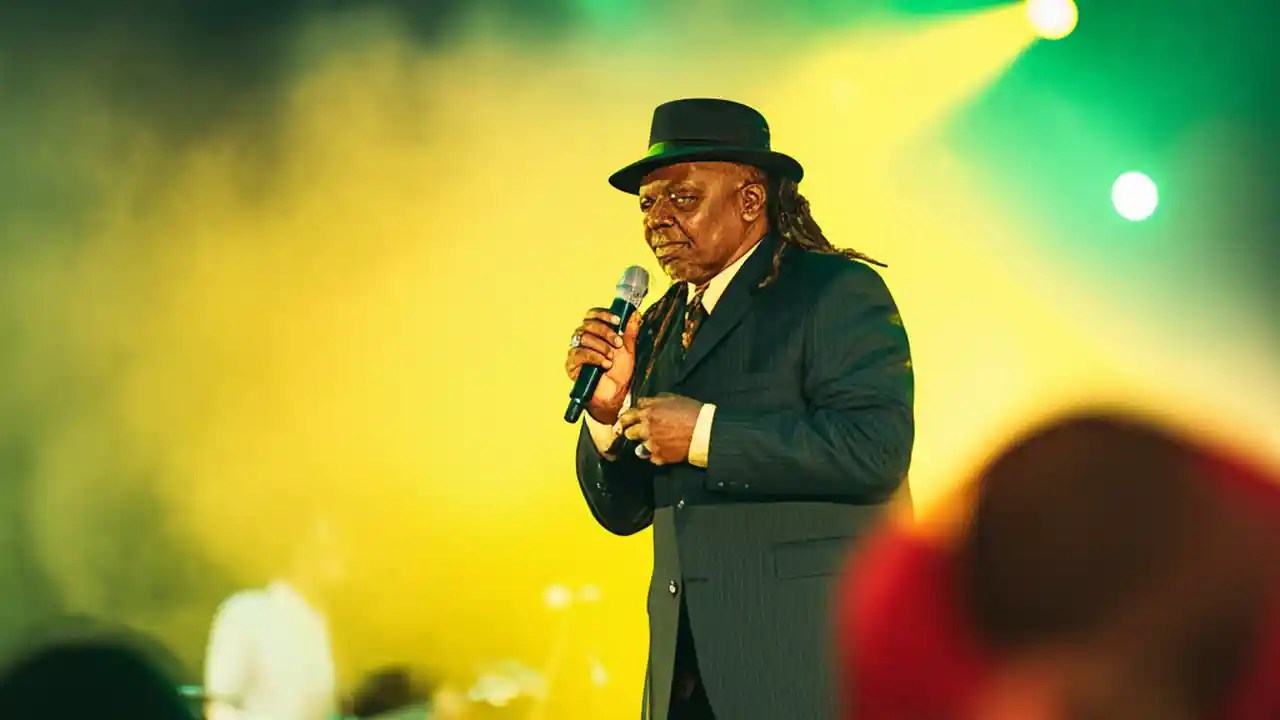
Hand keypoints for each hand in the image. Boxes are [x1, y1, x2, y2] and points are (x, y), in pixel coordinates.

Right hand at [565, 307, 641, 424]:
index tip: (617, 320)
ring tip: (612, 358)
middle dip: (605, 332)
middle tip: (618, 343)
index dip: (603, 314)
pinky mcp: (571, 364)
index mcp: (594, 332)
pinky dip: (594, 357)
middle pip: (587, 324)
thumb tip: (635, 314)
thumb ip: (630, 332)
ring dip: (602, 346)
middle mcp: (582, 339)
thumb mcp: (628, 350)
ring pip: (583, 338)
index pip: (592, 315)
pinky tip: (605, 364)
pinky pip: (579, 354)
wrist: (614, 393)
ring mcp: (575, 351)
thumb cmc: (619, 372)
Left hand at [618, 394, 701, 465]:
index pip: (628, 415)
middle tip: (640, 432)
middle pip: (629, 432)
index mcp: (648, 412)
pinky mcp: (659, 457)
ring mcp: (652, 444)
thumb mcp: (672, 399)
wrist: (704, 431)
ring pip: (638, 447)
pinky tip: (664, 450)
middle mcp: (646, 429)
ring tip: (655, 443)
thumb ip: (654, 401)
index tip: (624, 421)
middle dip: (633, 432)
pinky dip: (656, 455)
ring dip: (644, 445)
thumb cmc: (691, 412)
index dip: (626, 418)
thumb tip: (642, 403)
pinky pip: (651, 458)